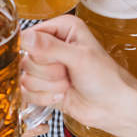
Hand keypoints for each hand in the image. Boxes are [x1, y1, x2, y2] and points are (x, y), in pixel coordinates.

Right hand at [19, 16, 133, 136]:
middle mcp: (50, 45)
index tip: (56, 59)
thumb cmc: (105, 78)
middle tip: (67, 73)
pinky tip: (62, 95)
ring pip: (25, 77)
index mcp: (61, 29)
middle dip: (48, 72)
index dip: (38, 51)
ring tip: (67, 84)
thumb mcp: (80, 58)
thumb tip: (25, 38)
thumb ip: (50, 47)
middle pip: (26, 59)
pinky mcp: (42, 87)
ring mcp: (45, 68)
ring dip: (49, 86)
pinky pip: (27, 93)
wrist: (112, 107)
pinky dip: (45, 97)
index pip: (29, 36)